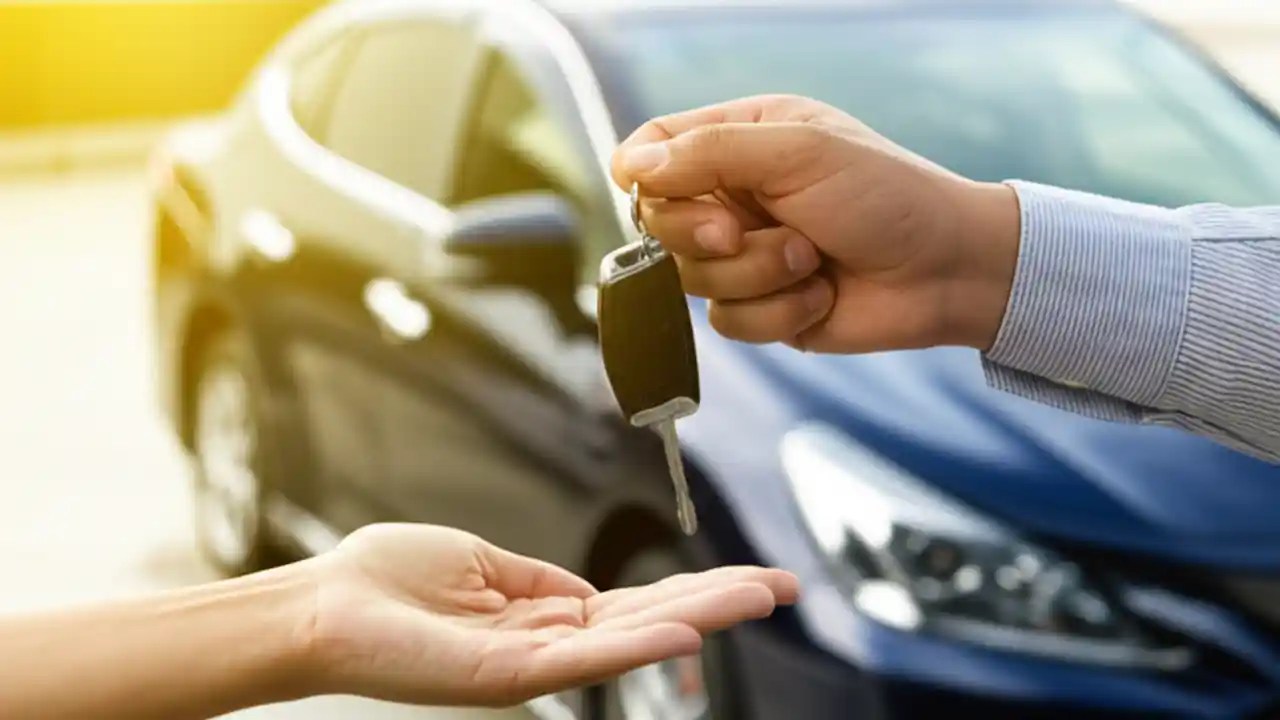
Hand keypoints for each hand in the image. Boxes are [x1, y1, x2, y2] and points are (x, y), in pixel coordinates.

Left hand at [302, 523, 797, 706]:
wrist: (323, 606)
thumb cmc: (386, 584)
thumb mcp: (477, 563)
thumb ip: (537, 580)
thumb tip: (586, 591)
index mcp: (542, 614)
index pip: (635, 604)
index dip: (694, 589)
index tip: (747, 576)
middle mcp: (546, 643)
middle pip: (649, 621)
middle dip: (718, 603)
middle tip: (784, 586)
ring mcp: (530, 662)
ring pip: (630, 641)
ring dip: (698, 617)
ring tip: (757, 597)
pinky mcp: (505, 675)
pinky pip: (581, 661)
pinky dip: (635, 645)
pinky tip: (682, 631)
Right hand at [611, 94, 1020, 352]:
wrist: (949, 271)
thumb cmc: (886, 195)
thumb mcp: (797, 152)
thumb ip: (709, 153)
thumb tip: (630, 167)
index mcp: (740, 140)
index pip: (651, 149)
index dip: (643, 176)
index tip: (659, 192)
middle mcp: (735, 196)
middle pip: (660, 224)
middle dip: (704, 236)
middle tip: (744, 232)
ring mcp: (746, 255)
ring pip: (693, 280)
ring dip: (756, 275)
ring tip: (811, 260)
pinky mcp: (764, 307)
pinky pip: (728, 323)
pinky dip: (777, 313)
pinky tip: (821, 294)